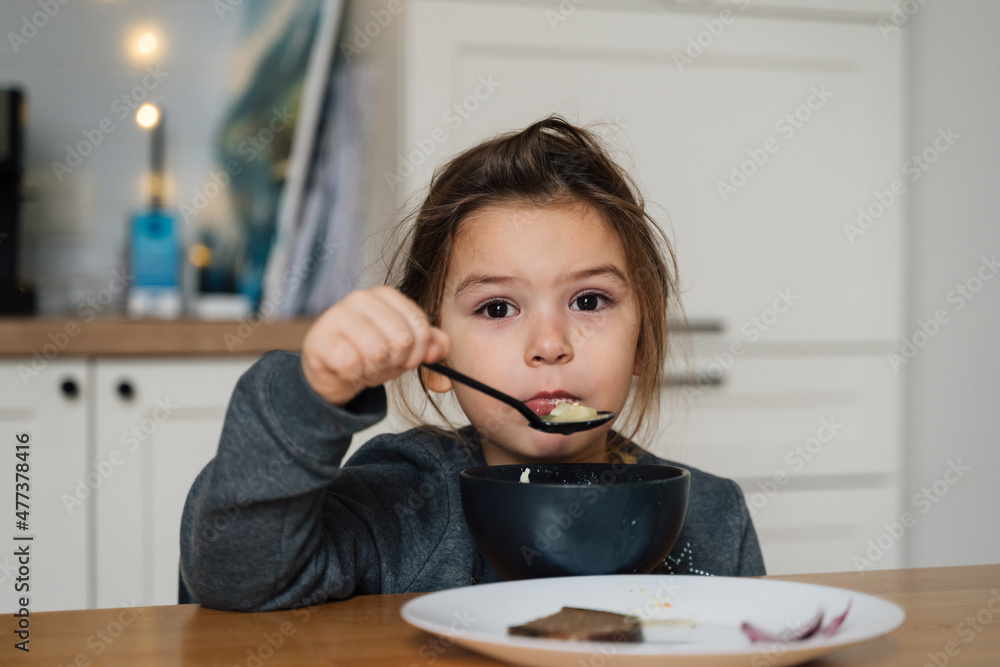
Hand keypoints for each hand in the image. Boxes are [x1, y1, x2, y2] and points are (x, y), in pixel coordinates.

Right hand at [301, 286, 449, 405]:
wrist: (332, 372)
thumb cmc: (370, 355)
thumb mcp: (406, 349)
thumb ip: (430, 344)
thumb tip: (440, 349)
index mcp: (386, 295)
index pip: (419, 326)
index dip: (418, 353)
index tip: (406, 360)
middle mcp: (361, 298)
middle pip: (401, 339)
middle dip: (394, 362)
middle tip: (380, 364)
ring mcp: (337, 315)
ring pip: (376, 351)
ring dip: (373, 370)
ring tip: (363, 366)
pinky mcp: (319, 338)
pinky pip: (350, 363)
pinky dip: (353, 375)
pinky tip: (346, 370)